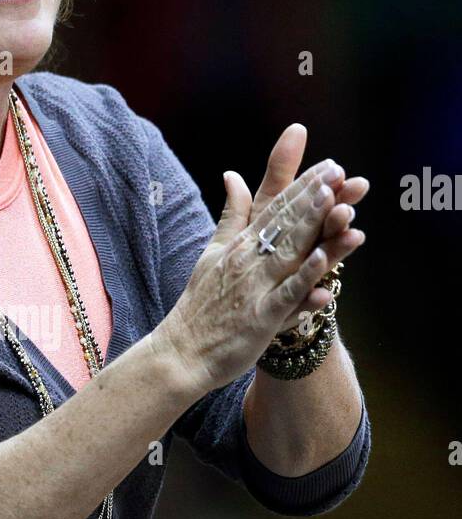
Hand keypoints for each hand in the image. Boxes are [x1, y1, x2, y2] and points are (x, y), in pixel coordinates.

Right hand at [153, 158, 365, 395]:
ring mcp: (254, 288)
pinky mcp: (260, 317)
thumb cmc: (199, 307)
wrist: (181, 353)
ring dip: (313, 227)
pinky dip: (305, 278)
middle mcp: (248, 261)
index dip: (303, 186)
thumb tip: (233, 174)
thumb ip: (231, 215)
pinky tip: (324, 262)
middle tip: (338, 171)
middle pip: (286, 223)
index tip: (329, 165)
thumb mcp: (213, 251)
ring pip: (289, 252)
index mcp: (240, 245)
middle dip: (313, 196)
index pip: (276, 208)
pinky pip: (286, 295)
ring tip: (335, 202)